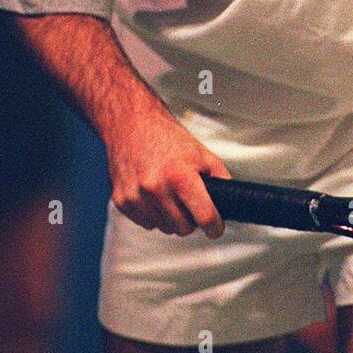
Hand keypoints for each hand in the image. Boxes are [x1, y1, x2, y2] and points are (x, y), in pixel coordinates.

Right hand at [106, 108, 231, 238]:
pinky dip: (153, 215)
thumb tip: (231, 200)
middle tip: (189, 203)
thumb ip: (220, 176)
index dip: (214, 227)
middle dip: (191, 219)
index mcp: (180, 176)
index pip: (204, 216)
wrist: (132, 124)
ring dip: (171, 218)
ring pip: (164, 228)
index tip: (215, 228)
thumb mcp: (200, 153)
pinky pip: (146, 223)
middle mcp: (156, 188)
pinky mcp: (122, 200)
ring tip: (170, 195)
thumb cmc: (167, 137)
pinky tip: (154, 196)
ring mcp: (136, 196)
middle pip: (183, 228)